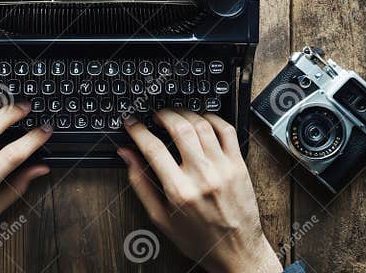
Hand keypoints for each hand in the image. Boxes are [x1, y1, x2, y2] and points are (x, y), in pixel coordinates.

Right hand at [118, 109, 281, 272]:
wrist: (236, 251)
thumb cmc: (198, 238)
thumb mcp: (160, 217)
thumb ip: (140, 183)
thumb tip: (126, 155)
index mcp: (179, 191)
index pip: (153, 148)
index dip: (138, 130)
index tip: (132, 123)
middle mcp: (202, 177)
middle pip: (179, 128)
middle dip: (162, 114)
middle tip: (155, 115)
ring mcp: (223, 169)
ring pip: (202, 125)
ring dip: (185, 113)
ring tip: (175, 116)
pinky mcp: (238, 166)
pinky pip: (227, 130)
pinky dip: (212, 118)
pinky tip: (202, 120)